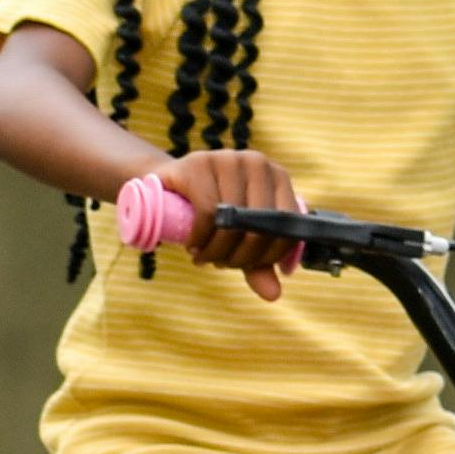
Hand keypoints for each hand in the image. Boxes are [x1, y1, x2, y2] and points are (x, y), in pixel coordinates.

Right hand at [138, 146, 297, 299]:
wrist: (167, 187)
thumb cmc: (211, 213)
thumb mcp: (238, 240)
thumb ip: (258, 265)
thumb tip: (274, 295)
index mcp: (277, 177)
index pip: (286, 225)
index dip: (267, 256)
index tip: (246, 266)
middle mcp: (257, 162)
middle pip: (259, 226)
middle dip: (238, 257)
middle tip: (219, 263)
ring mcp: (228, 159)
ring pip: (232, 220)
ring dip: (216, 250)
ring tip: (203, 256)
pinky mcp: (198, 163)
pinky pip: (208, 211)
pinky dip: (201, 237)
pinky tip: (193, 245)